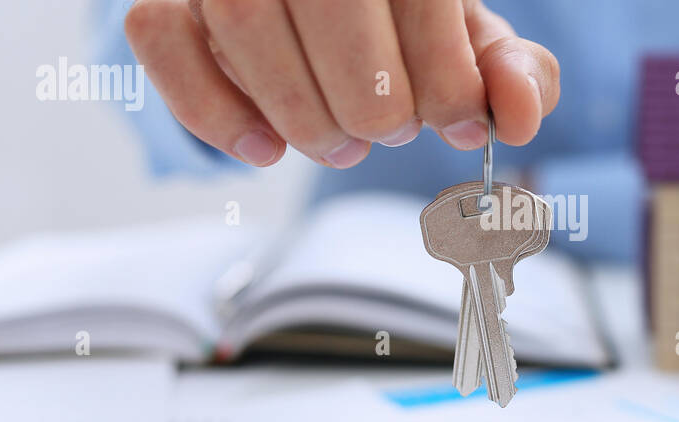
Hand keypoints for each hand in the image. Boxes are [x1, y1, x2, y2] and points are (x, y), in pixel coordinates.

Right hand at [124, 0, 559, 167]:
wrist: (314, 18)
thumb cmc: (401, 29)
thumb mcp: (463, 43)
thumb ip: (506, 73)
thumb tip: (517, 115)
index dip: (445, 70)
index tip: (458, 122)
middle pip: (330, 3)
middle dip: (373, 98)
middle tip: (390, 133)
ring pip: (244, 20)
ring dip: (303, 112)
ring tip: (341, 146)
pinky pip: (161, 39)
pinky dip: (214, 112)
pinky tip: (266, 150)